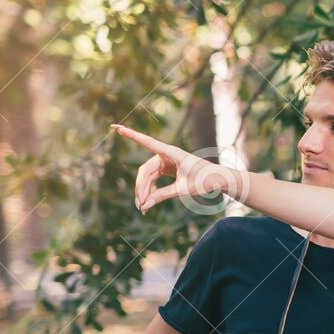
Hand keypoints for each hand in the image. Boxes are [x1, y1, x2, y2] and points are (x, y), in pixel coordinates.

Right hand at [112, 124, 236, 212]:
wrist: (218, 179)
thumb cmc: (204, 181)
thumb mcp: (183, 190)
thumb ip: (163, 195)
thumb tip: (144, 205)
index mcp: (171, 153)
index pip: (147, 142)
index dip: (131, 135)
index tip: (116, 127)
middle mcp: (166, 154)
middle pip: (144, 170)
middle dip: (140, 187)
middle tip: (140, 206)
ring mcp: (165, 161)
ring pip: (146, 175)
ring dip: (143, 190)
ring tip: (142, 207)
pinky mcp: (166, 168)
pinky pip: (152, 177)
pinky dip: (149, 188)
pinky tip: (147, 201)